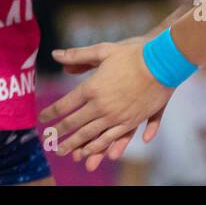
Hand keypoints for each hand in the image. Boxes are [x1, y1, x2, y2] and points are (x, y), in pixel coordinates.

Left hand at [40, 39, 173, 165]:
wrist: (163, 62)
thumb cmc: (133, 53)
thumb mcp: (103, 50)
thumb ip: (78, 56)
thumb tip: (55, 54)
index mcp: (92, 88)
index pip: (65, 105)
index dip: (51, 113)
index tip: (42, 120)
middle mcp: (102, 106)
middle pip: (76, 125)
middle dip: (61, 135)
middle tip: (50, 143)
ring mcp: (118, 116)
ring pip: (94, 136)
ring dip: (80, 146)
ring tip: (70, 154)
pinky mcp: (133, 120)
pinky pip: (116, 138)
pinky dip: (107, 147)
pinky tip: (105, 154)